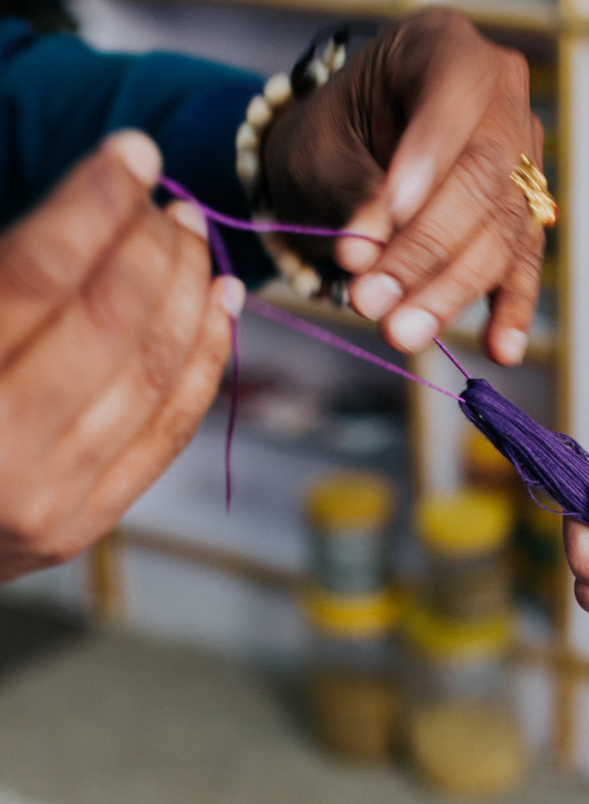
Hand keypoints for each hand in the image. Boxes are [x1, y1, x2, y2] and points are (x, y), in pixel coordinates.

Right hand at [0, 130, 241, 582]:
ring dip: (188, 293)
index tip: (136, 152)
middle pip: (109, 322)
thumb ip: (1, 283)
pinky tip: (222, 305)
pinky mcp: (88, 523)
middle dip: (150, 246)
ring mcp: (50, 497)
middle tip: (167, 199)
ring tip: (194, 237)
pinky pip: (170, 430)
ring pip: (152, 373)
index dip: (92, 205)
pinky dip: (205, 360)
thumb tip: (79, 214)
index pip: (33, 277)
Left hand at [264, 8, 544, 365]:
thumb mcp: (319, 149)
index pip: (450, 103)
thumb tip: (369, 252)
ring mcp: (521, 162)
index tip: (387, 216)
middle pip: (482, 183)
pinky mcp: (523, 219)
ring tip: (403, 331)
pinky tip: (502, 347)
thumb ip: (349, 194)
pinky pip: (522, 265)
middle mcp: (499, 102)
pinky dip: (509, 309)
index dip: (425, 161)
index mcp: (446, 50)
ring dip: (449, 291)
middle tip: (375, 303)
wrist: (350, 152)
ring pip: (500, 233)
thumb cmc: (332, 135)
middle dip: (425, 251)